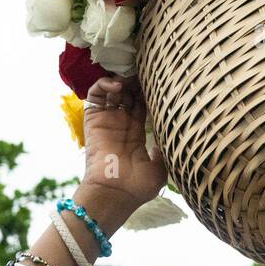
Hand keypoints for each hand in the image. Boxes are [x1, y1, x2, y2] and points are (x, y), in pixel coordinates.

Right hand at [79, 75, 168, 225]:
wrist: (115, 193)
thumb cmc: (138, 187)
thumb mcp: (161, 169)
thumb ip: (165, 151)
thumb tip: (171, 138)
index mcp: (136, 133)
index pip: (143, 105)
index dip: (150, 93)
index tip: (160, 83)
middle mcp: (121, 124)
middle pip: (128, 94)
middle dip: (137, 82)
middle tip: (147, 73)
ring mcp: (107, 120)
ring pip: (112, 90)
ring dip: (121, 80)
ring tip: (132, 77)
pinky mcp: (93, 119)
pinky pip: (95, 95)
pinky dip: (104, 85)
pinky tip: (118, 85)